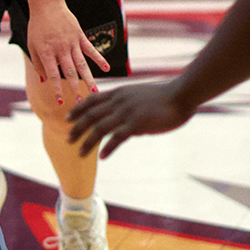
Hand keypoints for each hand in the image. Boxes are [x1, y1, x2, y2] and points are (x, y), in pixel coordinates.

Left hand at [23, 0, 108, 106]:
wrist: (47, 5)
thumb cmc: (37, 26)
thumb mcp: (32, 45)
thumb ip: (38, 64)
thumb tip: (44, 81)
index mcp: (47, 52)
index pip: (53, 75)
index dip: (56, 89)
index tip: (60, 102)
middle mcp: (61, 49)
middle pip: (70, 72)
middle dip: (75, 88)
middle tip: (80, 102)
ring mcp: (72, 42)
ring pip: (82, 64)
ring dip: (88, 79)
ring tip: (95, 92)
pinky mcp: (80, 36)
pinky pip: (90, 49)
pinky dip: (99, 58)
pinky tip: (107, 68)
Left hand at [66, 81, 193, 158]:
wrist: (181, 94)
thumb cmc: (164, 97)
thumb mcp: (139, 97)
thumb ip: (128, 108)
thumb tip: (124, 129)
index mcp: (119, 93)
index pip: (92, 100)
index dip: (78, 109)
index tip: (67, 118)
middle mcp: (119, 101)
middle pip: (91, 115)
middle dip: (77, 128)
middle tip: (68, 139)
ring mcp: (127, 112)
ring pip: (100, 128)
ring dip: (88, 142)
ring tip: (80, 153)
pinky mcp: (138, 123)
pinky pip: (118, 137)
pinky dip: (108, 148)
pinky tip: (102, 157)